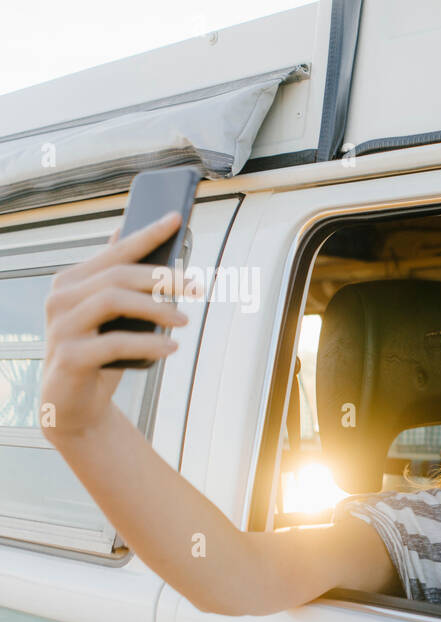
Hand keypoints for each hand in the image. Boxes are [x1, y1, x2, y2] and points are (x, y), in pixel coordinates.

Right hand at [39, 212, 195, 441]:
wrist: (72, 404)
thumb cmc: (98, 354)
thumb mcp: (110, 316)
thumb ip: (115, 279)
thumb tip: (125, 232)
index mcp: (72, 281)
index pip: (115, 251)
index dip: (147, 233)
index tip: (177, 217)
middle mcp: (60, 298)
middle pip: (118, 275)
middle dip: (163, 277)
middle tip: (198, 287)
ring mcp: (60, 326)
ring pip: (113, 300)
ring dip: (156, 308)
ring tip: (185, 320)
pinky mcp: (69, 356)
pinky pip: (114, 343)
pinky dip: (147, 344)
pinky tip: (171, 348)